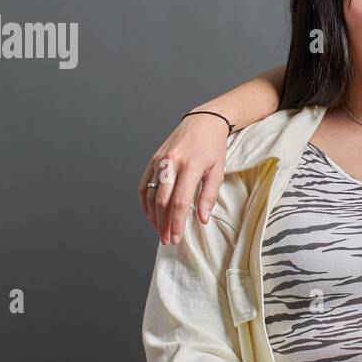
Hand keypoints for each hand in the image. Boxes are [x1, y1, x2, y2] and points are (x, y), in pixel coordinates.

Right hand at [138, 113, 229, 244]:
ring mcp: (160, 161)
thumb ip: (209, 196)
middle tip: (167, 239)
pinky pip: (144, 185)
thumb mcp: (218, 171)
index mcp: (191, 166)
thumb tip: (203, 219)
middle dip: (163, 224)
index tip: (176, 237)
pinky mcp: (153, 160)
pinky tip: (150, 214)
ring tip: (159, 231)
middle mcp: (172, 163)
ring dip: (153, 216)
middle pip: (162, 201)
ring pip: (151, 195)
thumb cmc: (212, 146)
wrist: (202, 121)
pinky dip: (145, 202)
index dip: (176, 222)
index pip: (180, 201)